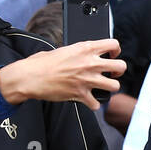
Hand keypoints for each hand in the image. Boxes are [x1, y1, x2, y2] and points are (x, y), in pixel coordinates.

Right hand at [0, 38, 124, 110]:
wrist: (30, 77)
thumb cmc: (41, 63)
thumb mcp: (63, 50)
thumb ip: (78, 52)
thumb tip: (84, 55)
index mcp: (85, 49)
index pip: (114, 45)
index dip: (115, 51)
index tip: (111, 55)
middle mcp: (89, 64)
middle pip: (121, 67)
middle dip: (118, 71)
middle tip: (110, 73)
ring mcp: (87, 80)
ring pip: (115, 86)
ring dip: (109, 88)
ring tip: (101, 87)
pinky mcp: (80, 95)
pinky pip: (96, 104)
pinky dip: (93, 104)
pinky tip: (87, 100)